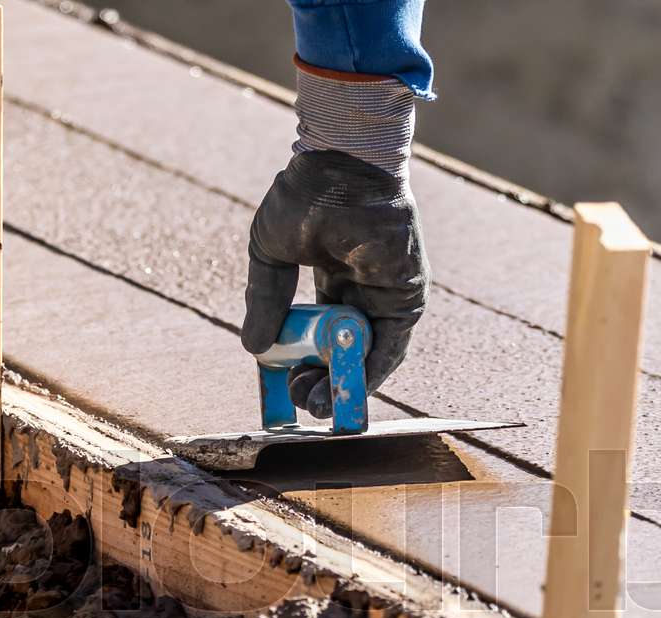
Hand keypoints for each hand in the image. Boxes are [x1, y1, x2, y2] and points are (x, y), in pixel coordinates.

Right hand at [242, 149, 429, 417]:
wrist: (342, 167)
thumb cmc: (307, 195)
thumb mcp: (272, 255)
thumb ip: (265, 300)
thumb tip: (253, 349)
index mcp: (336, 274)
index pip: (321, 331)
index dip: (302, 361)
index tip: (281, 381)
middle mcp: (365, 289)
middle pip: (345, 351)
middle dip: (321, 381)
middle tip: (299, 402)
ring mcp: (387, 295)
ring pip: (366, 356)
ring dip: (342, 386)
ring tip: (315, 406)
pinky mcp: (406, 299)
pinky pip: (388, 348)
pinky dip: (367, 374)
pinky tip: (343, 393)